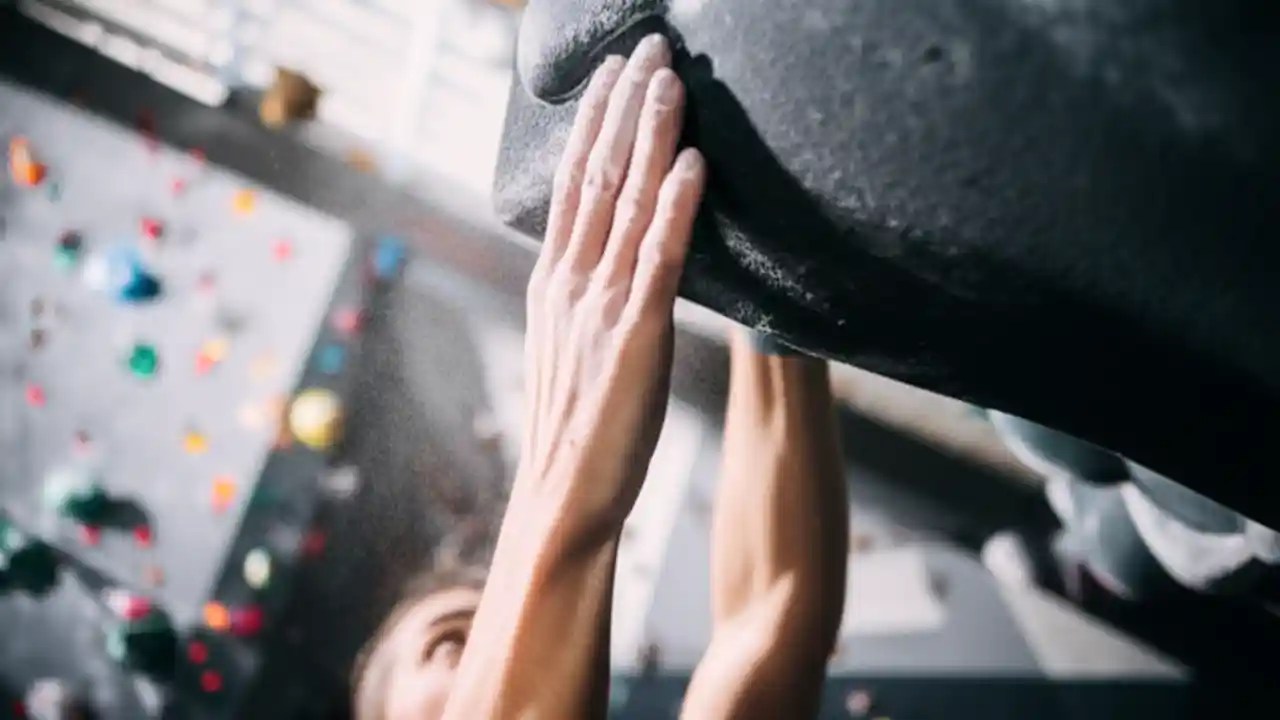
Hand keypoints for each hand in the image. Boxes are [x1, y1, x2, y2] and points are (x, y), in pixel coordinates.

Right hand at [518, 34, 705, 533]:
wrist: (564, 496)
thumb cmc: (578, 425)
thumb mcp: (572, 344)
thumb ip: (588, 294)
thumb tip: (614, 252)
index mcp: (553, 281)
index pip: (573, 184)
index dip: (595, 123)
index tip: (614, 74)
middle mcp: (570, 282)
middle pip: (597, 176)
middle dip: (624, 106)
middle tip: (648, 46)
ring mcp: (600, 305)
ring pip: (627, 204)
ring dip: (650, 136)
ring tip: (672, 78)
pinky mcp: (635, 336)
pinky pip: (658, 260)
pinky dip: (676, 208)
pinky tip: (694, 165)